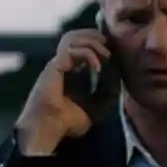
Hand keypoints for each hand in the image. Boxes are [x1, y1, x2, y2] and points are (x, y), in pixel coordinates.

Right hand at [14, 29, 111, 154]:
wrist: (49, 131)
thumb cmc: (67, 123)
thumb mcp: (96, 107)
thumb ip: (107, 92)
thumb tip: (117, 74)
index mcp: (69, 72)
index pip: (82, 47)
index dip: (98, 46)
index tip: (113, 57)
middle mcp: (61, 65)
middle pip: (75, 37)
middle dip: (94, 36)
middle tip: (108, 45)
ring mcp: (56, 64)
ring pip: (72, 38)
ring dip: (93, 42)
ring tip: (106, 54)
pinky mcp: (54, 67)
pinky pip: (73, 50)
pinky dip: (89, 55)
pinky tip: (98, 69)